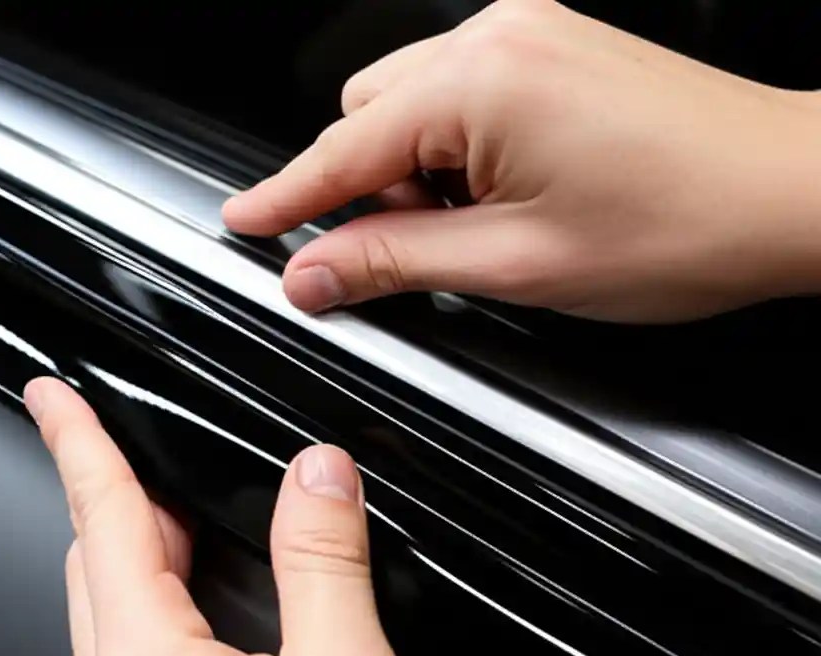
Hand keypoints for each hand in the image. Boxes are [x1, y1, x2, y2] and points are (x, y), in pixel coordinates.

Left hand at [23, 378, 418, 655]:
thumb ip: (326, 567)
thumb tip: (319, 474)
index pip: (101, 517)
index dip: (77, 442)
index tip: (51, 397)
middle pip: (94, 565)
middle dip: (115, 494)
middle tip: (139, 445)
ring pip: (107, 619)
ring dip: (137, 556)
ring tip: (180, 515)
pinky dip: (156, 613)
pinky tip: (201, 615)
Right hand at [223, 0, 820, 322]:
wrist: (793, 193)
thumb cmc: (687, 220)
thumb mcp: (514, 263)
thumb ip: (394, 262)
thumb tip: (313, 273)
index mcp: (482, 82)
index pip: (343, 148)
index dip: (285, 196)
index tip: (241, 221)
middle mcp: (498, 37)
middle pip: (366, 115)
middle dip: (366, 190)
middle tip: (408, 254)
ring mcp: (528, 32)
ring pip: (410, 103)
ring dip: (412, 171)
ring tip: (477, 228)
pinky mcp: (551, 45)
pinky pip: (459, 91)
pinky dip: (453, 148)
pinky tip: (498, 193)